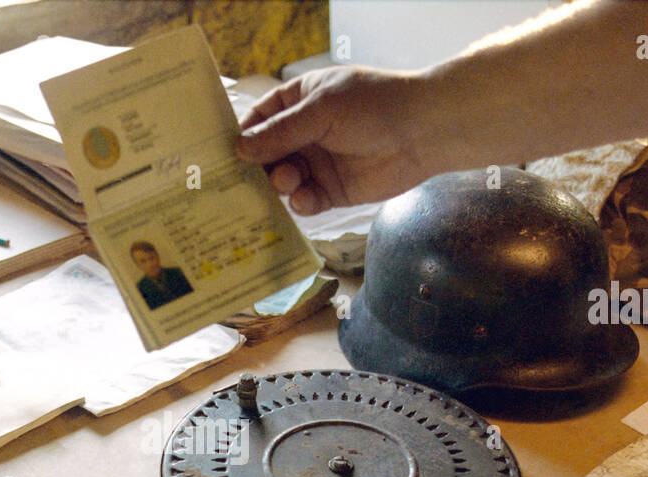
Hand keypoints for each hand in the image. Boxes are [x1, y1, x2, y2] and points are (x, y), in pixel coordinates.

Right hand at [235, 67, 428, 215]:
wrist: (423, 132)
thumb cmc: (373, 106)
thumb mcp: (320, 111)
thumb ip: (280, 132)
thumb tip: (239, 149)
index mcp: (299, 102)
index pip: (259, 120)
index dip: (242, 136)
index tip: (225, 154)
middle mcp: (304, 134)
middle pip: (266, 155)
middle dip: (256, 168)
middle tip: (246, 178)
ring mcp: (317, 163)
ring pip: (282, 180)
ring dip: (280, 183)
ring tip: (289, 180)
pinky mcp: (332, 191)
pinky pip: (305, 202)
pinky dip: (301, 203)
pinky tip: (306, 198)